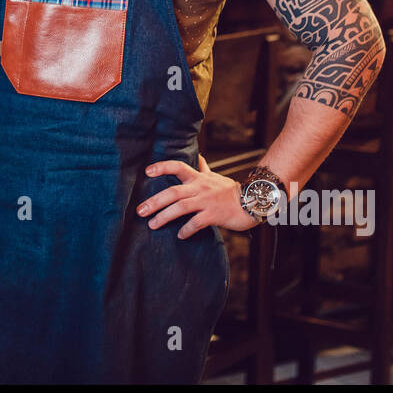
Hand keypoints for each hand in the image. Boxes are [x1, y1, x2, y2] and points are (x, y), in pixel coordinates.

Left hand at [137, 156, 258, 237]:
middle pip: (173, 192)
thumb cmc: (230, 190)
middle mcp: (200, 188)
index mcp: (198, 178)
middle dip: (154, 202)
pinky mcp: (214, 215)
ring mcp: (206, 202)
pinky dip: (186, 229)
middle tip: (140, 211)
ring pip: (181, 207)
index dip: (162, 167)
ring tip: (152, 225)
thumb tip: (198, 156)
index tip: (147, 171)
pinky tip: (180, 235)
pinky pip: (196, 222)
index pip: (178, 167)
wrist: (252, 201)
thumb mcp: (215, 177)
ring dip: (164, 217)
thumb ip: (204, 168)